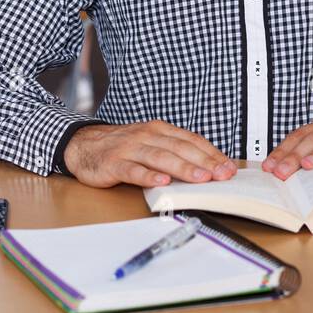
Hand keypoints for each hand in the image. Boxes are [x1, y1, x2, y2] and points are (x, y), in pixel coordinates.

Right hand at [62, 120, 237, 188]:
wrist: (83, 145)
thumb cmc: (123, 147)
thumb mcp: (150, 142)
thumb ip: (174, 151)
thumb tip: (206, 165)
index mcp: (159, 130)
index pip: (191, 140)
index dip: (212, 153)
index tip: (229, 167)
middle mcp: (147, 136)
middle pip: (180, 148)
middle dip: (205, 162)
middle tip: (223, 175)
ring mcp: (130, 149)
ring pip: (161, 157)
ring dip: (183, 168)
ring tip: (201, 178)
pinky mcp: (114, 163)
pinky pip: (134, 170)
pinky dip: (149, 176)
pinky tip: (162, 182)